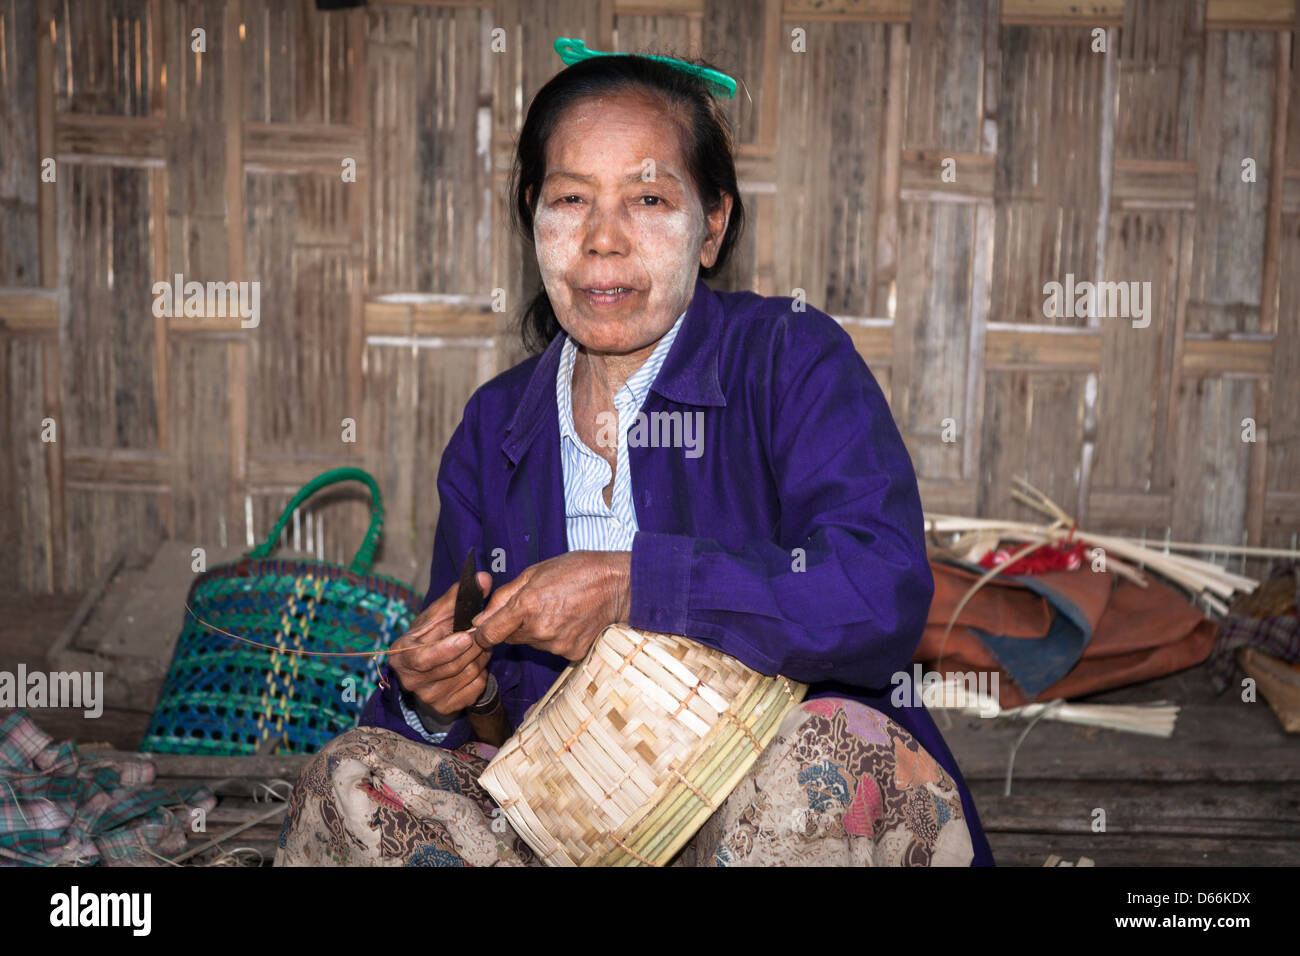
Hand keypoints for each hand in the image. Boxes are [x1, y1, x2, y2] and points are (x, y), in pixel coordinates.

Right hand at [389, 571, 493, 716]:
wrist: (428, 666)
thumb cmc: (431, 635)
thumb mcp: (438, 615)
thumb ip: (458, 597)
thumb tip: (483, 578)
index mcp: (401, 655)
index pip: (421, 658)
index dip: (445, 649)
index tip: (466, 637)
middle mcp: (410, 681)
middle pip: (451, 667)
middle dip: (473, 647)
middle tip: (483, 633)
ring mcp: (428, 697)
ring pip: (467, 676)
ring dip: (481, 658)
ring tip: (481, 644)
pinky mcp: (445, 707)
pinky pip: (475, 689)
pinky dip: (482, 673)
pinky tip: (477, 662)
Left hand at [472, 551, 630, 660]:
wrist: (618, 585)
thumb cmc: (577, 571)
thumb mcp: (534, 572)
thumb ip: (503, 596)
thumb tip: (480, 617)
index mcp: (526, 606)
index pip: (489, 634)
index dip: (482, 634)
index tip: (484, 629)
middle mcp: (539, 630)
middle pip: (511, 637)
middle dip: (515, 625)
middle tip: (536, 605)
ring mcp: (556, 644)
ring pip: (532, 642)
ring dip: (536, 630)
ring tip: (558, 609)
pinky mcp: (570, 653)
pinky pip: (553, 648)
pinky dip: (556, 637)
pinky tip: (570, 620)